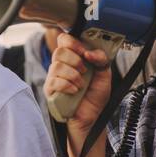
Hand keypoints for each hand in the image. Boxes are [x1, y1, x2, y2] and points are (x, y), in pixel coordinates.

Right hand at [43, 32, 111, 147]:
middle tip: (84, 70)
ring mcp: (54, 78)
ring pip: (56, 65)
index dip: (72, 42)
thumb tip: (89, 52)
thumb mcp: (105, 74)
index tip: (84, 51)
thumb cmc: (96, 95)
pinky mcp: (50, 90)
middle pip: (59, 51)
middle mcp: (62, 65)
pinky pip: (54, 81)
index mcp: (74, 58)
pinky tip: (74, 91)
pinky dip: (67, 85)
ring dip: (73, 74)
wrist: (93, 117)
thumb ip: (101, 59)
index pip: (64, 39)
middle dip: (75, 60)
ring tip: (81, 85)